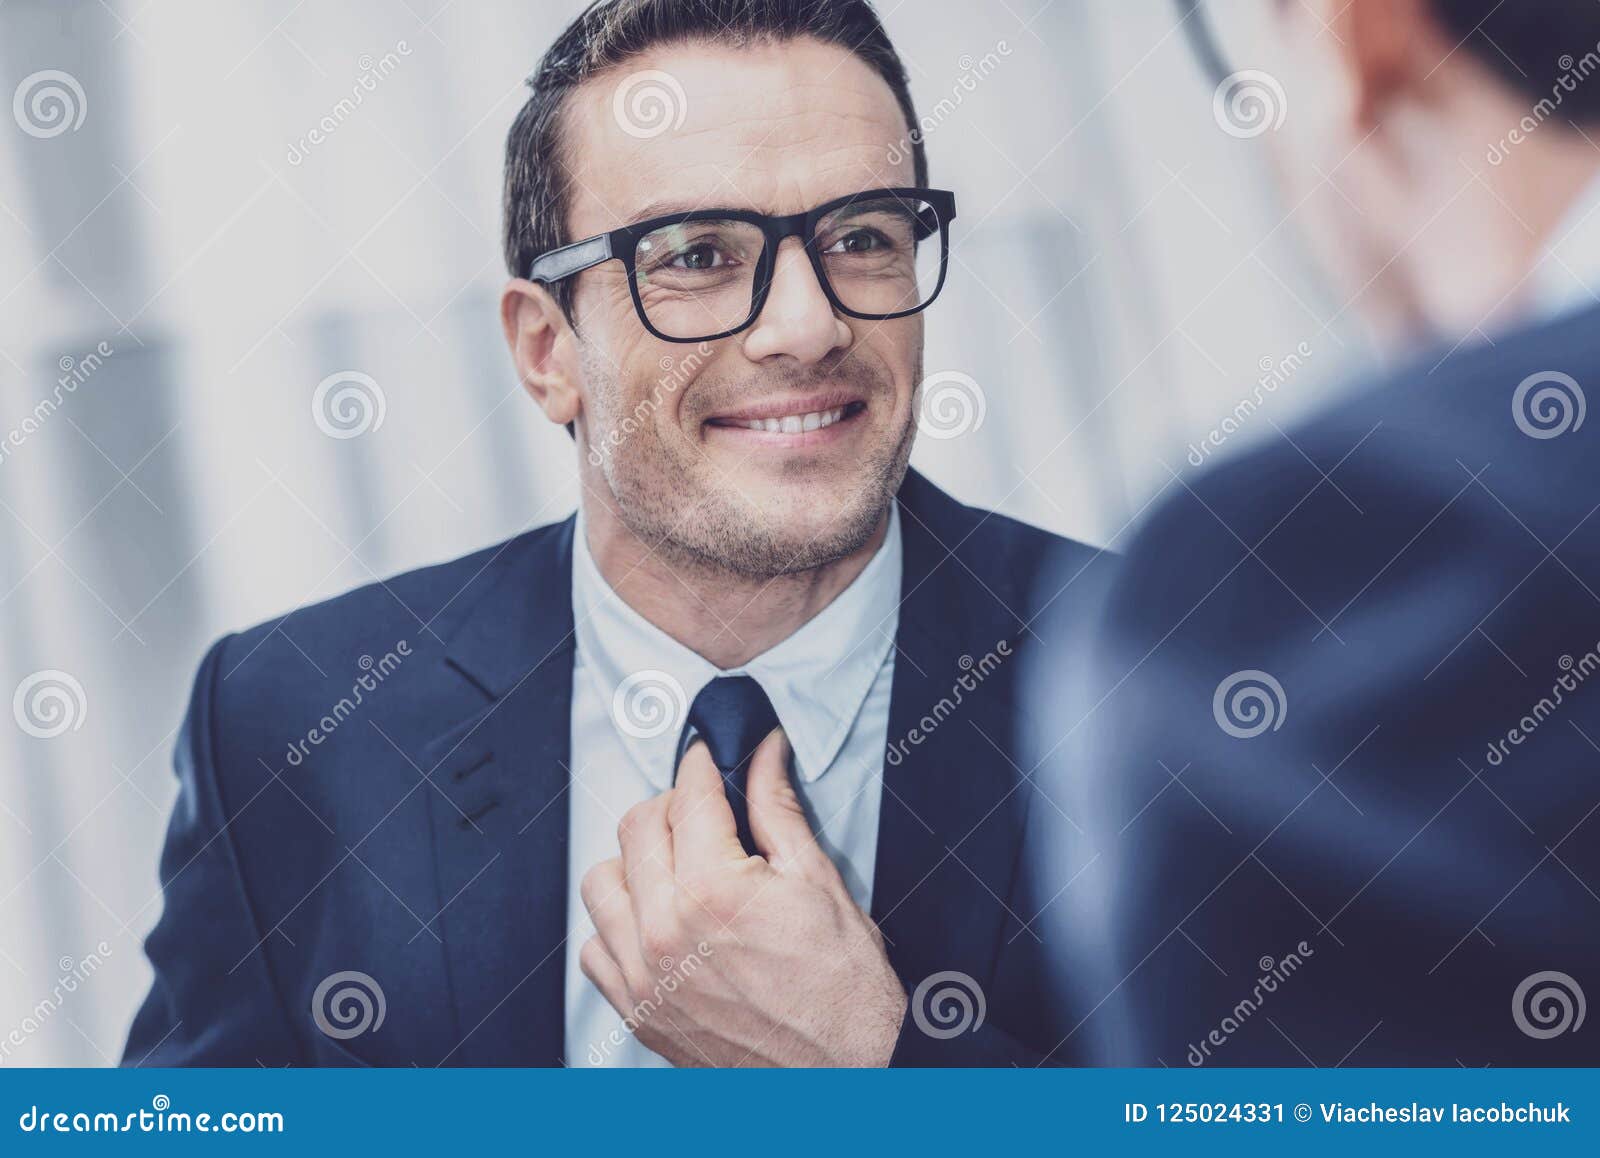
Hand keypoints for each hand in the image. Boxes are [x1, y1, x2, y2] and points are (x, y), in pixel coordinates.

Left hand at [579, 728, 906, 1065]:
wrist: (847, 1075)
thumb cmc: (844, 990)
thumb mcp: (819, 881)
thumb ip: (777, 808)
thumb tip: (763, 751)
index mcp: (714, 890)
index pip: (688, 796)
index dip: (702, 765)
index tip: (709, 757)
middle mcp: (665, 931)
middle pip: (636, 829)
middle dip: (672, 806)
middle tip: (706, 813)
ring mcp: (644, 976)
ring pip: (601, 883)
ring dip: (635, 864)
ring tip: (680, 869)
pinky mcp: (637, 1012)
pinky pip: (595, 949)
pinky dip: (618, 927)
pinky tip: (660, 922)